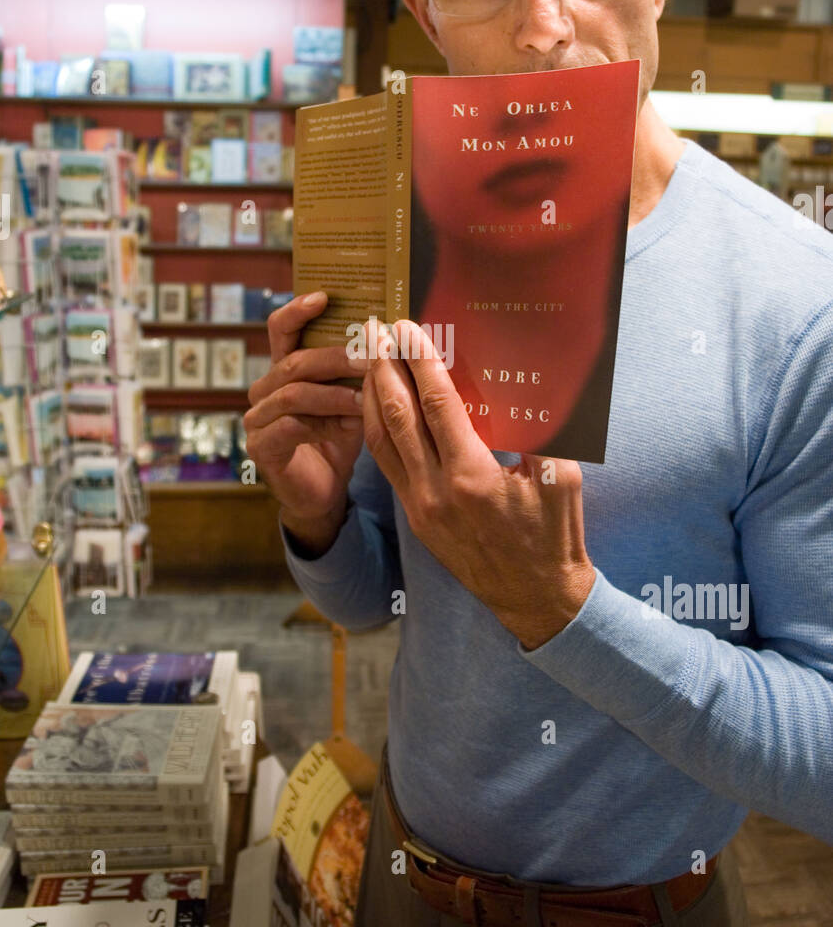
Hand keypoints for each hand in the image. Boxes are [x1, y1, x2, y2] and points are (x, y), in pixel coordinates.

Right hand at [242, 291, 364, 525]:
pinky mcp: (261, 447)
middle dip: (335, 356)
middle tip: (369, 356)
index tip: (325, 297)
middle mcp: (264, 389)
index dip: (299, 310)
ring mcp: (257, 419)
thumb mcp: (351, 399)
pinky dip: (321, 424)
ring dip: (334, 393)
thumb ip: (358, 372)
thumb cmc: (337, 439)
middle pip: (295, 361)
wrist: (322, 493)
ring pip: (293, 393)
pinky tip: (347, 427)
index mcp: (284, 370)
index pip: (282, 330)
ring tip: (366, 398)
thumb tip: (389, 336)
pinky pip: (289, 426)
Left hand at [361, 320, 595, 648]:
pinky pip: (387, 465)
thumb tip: (528, 383)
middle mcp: (436, 491)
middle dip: (383, 366)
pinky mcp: (415, 518)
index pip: (438, 404)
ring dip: (371, 394)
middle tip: (373, 328)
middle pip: (398, 415)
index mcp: (473, 477)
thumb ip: (541, 433)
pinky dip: (376, 428)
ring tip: (365, 356)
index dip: (420, 362)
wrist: (534, 599)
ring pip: (381, 440)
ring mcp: (419, 507)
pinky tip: (375, 404)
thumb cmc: (554, 536)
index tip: (408, 328)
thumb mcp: (561, 480)